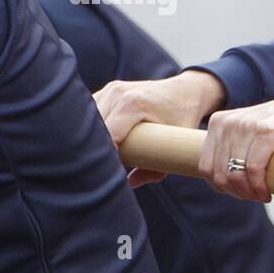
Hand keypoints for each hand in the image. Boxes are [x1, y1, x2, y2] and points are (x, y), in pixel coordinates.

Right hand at [94, 70, 228, 187]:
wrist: (186, 91)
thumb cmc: (183, 120)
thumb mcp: (174, 146)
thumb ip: (154, 170)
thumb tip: (129, 183)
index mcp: (133, 105)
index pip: (106, 134)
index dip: (103, 155)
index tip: (106, 171)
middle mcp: (118, 94)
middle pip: (93, 127)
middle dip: (94, 148)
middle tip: (100, 166)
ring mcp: (111, 89)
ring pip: (87, 118)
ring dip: (90, 136)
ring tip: (96, 153)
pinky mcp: (107, 90)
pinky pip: (90, 110)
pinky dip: (90, 125)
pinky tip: (96, 139)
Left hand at [199, 88, 273, 202]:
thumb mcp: (246, 131)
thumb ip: (229, 146)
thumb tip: (216, 179)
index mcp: (218, 123)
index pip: (205, 166)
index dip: (219, 187)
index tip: (237, 193)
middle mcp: (228, 123)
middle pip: (219, 173)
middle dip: (235, 192)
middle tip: (253, 197)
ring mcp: (246, 126)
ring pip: (234, 174)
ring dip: (248, 193)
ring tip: (261, 196)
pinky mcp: (267, 132)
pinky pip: (254, 169)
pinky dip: (259, 187)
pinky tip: (267, 193)